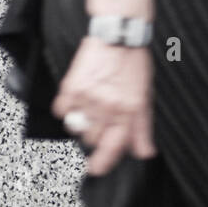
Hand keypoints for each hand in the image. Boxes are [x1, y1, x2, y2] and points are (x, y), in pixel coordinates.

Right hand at [52, 36, 156, 175]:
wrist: (119, 36)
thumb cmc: (134, 65)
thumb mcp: (145, 98)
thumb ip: (143, 128)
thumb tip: (145, 153)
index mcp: (129, 112)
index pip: (115, 147)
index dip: (104, 162)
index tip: (96, 169)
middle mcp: (109, 108)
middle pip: (93, 139)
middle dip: (96, 135)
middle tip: (101, 120)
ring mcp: (88, 98)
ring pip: (77, 127)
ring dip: (82, 122)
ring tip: (91, 106)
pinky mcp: (72, 87)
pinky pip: (62, 110)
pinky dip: (67, 108)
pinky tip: (79, 97)